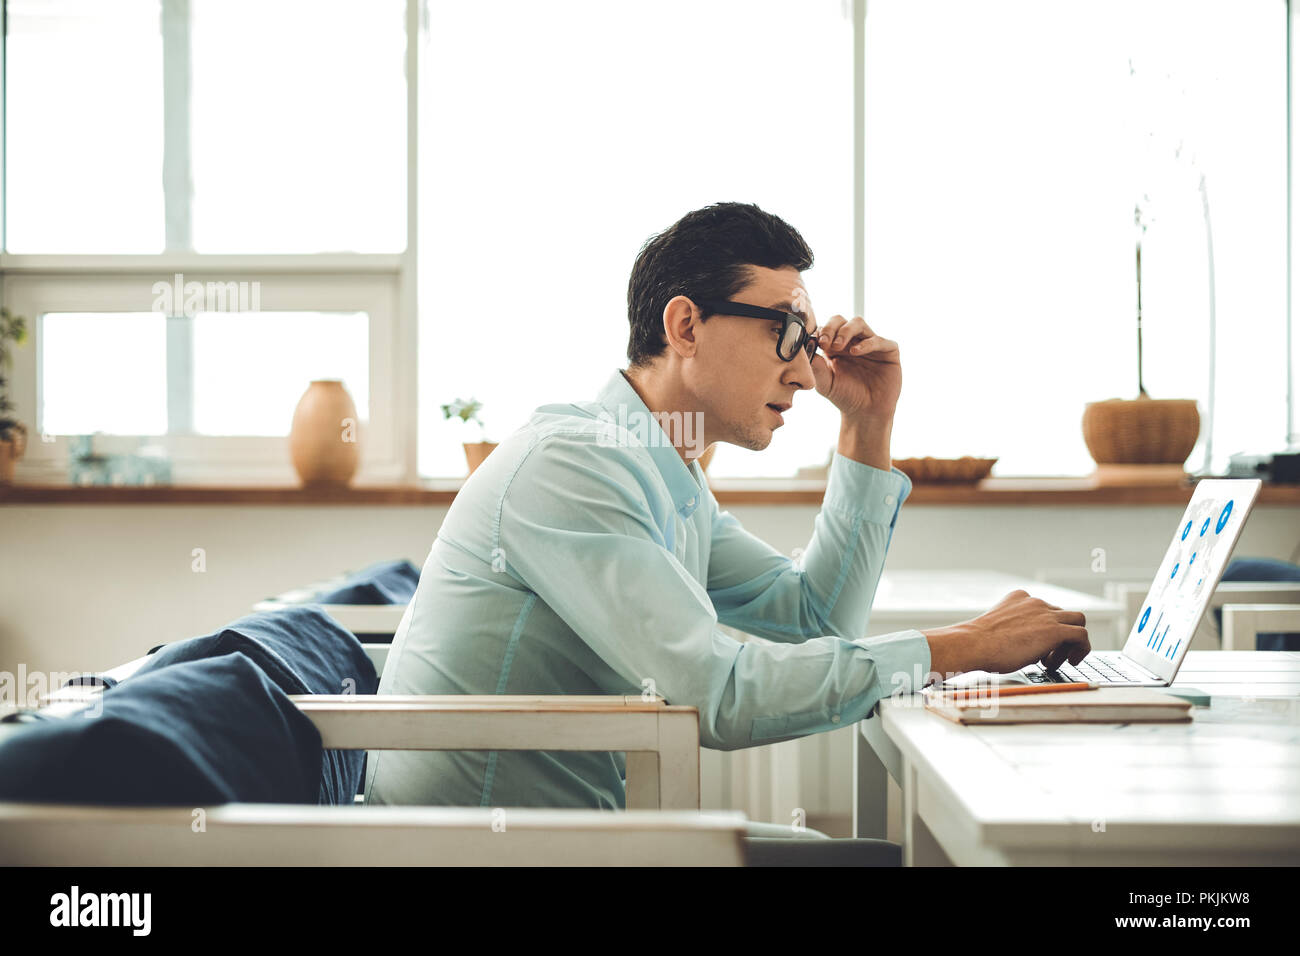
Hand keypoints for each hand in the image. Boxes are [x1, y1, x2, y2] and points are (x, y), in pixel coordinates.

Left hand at [809, 314, 901, 420]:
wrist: (865, 413)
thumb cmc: (844, 396)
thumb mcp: (825, 384)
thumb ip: (816, 367)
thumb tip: (806, 349)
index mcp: (835, 346)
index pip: (826, 328)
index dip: (820, 332)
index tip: (814, 342)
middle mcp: (852, 341)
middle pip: (841, 321)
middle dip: (831, 328)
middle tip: (825, 343)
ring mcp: (870, 344)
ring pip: (859, 323)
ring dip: (846, 331)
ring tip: (837, 346)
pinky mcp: (888, 351)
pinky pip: (880, 340)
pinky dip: (867, 343)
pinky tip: (855, 351)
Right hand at [967, 590, 1090, 673]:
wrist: (974, 644)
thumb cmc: (979, 643)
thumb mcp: (998, 627)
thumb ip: (1015, 629)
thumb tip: (1025, 646)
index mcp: (1019, 598)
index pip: (1045, 609)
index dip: (1045, 629)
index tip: (1038, 646)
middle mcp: (1035, 602)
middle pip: (1063, 615)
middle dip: (1060, 635)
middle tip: (1048, 656)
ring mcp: (1046, 614)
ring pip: (1078, 621)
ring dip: (1071, 641)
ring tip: (1059, 660)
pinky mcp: (1054, 630)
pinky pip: (1081, 635)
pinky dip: (1081, 648)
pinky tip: (1071, 661)